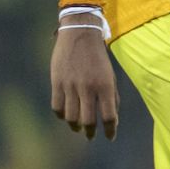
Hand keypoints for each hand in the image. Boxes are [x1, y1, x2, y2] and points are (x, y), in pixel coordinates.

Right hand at [50, 25, 118, 139]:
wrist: (80, 32)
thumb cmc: (97, 56)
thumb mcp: (110, 75)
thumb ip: (112, 97)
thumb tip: (112, 120)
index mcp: (105, 85)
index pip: (109, 117)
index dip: (110, 131)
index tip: (110, 136)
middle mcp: (88, 87)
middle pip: (88, 121)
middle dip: (90, 132)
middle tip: (90, 135)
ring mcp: (71, 85)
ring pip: (71, 117)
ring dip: (75, 126)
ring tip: (77, 126)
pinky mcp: (57, 81)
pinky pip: (57, 107)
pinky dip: (61, 115)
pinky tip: (65, 114)